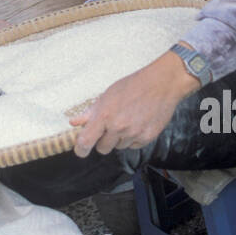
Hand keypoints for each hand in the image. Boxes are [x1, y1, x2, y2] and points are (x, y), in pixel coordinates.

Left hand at [69, 51, 201, 156]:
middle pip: (102, 148)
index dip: (81, 149)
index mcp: (104, 115)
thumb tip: (74, 122)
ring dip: (119, 138)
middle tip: (109, 127)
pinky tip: (137, 123)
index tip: (81, 150)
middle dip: (103, 141)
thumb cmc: (132, 86)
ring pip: (119, 147)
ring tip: (127, 120)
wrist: (161, 84)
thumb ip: (90, 112)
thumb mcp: (107, 95)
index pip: (86, 141)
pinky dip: (133, 139)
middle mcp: (118, 127)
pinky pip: (133, 146)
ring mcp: (133, 134)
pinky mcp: (147, 137)